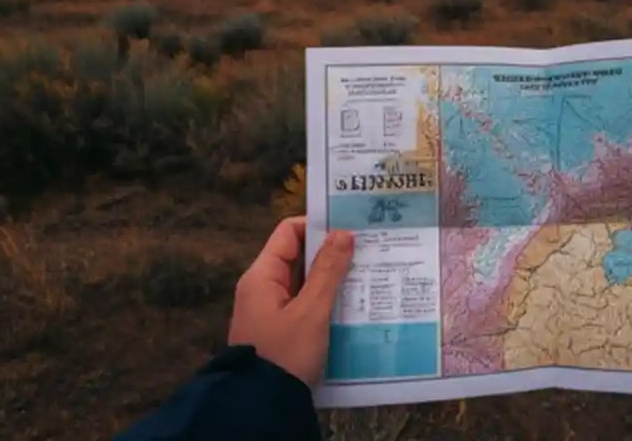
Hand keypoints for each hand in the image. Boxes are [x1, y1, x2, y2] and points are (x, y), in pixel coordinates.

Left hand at [228, 217, 354, 385]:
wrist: (261, 406)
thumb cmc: (285, 354)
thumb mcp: (311, 311)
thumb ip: (328, 271)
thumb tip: (343, 232)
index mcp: (262, 276)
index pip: (289, 232)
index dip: (318, 225)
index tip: (351, 226)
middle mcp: (263, 289)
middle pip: (299, 257)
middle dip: (332, 253)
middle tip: (369, 250)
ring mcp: (272, 312)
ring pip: (305, 283)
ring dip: (333, 279)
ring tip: (369, 275)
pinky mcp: (282, 332)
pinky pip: (306, 306)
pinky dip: (327, 302)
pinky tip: (355, 306)